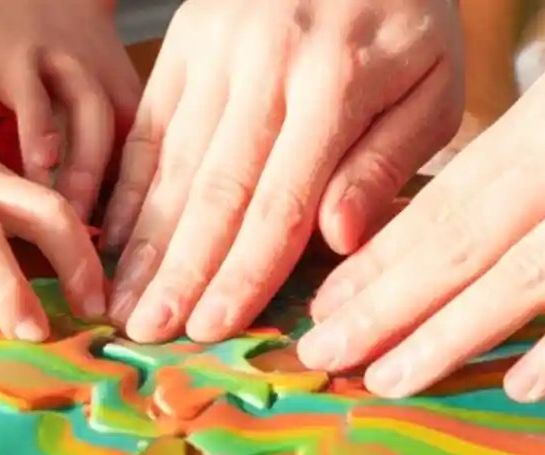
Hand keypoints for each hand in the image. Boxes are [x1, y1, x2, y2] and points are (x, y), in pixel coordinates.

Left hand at [0, 0, 141, 218]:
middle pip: (91, 117)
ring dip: (116, 185)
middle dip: (86, 169)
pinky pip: (142, 148)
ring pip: (124, 135)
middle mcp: (74, 67)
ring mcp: (111, 82)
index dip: (40, 128)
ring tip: (102, 236)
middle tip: (73, 220)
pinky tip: (126, 227)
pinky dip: (136, 186)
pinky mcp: (136, 100)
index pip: (34, 93)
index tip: (43, 167)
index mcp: (24, 55)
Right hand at [104, 0, 462, 343]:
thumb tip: (336, 239)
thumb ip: (386, 163)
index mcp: (335, 81)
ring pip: (171, 161)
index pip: (281, 200)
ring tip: (119, 300)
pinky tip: (110, 235)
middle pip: (214, 189)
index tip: (210, 329)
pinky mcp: (185, 40)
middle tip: (145, 332)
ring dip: (141, 238)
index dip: (243, 272)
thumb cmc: (408, 19)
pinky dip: (126, 185)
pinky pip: (149, 123)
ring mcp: (214, 47)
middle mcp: (264, 64)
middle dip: (177, 271)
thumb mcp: (434, 86)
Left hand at [298, 0, 544, 400]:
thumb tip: (472, 216)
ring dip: (451, 330)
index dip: (378, 260)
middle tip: (321, 354)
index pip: (442, 202)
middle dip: (384, 304)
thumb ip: (539, 154)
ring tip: (389, 377)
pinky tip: (523, 380)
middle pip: (463, 241)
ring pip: (528, 270)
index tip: (323, 306)